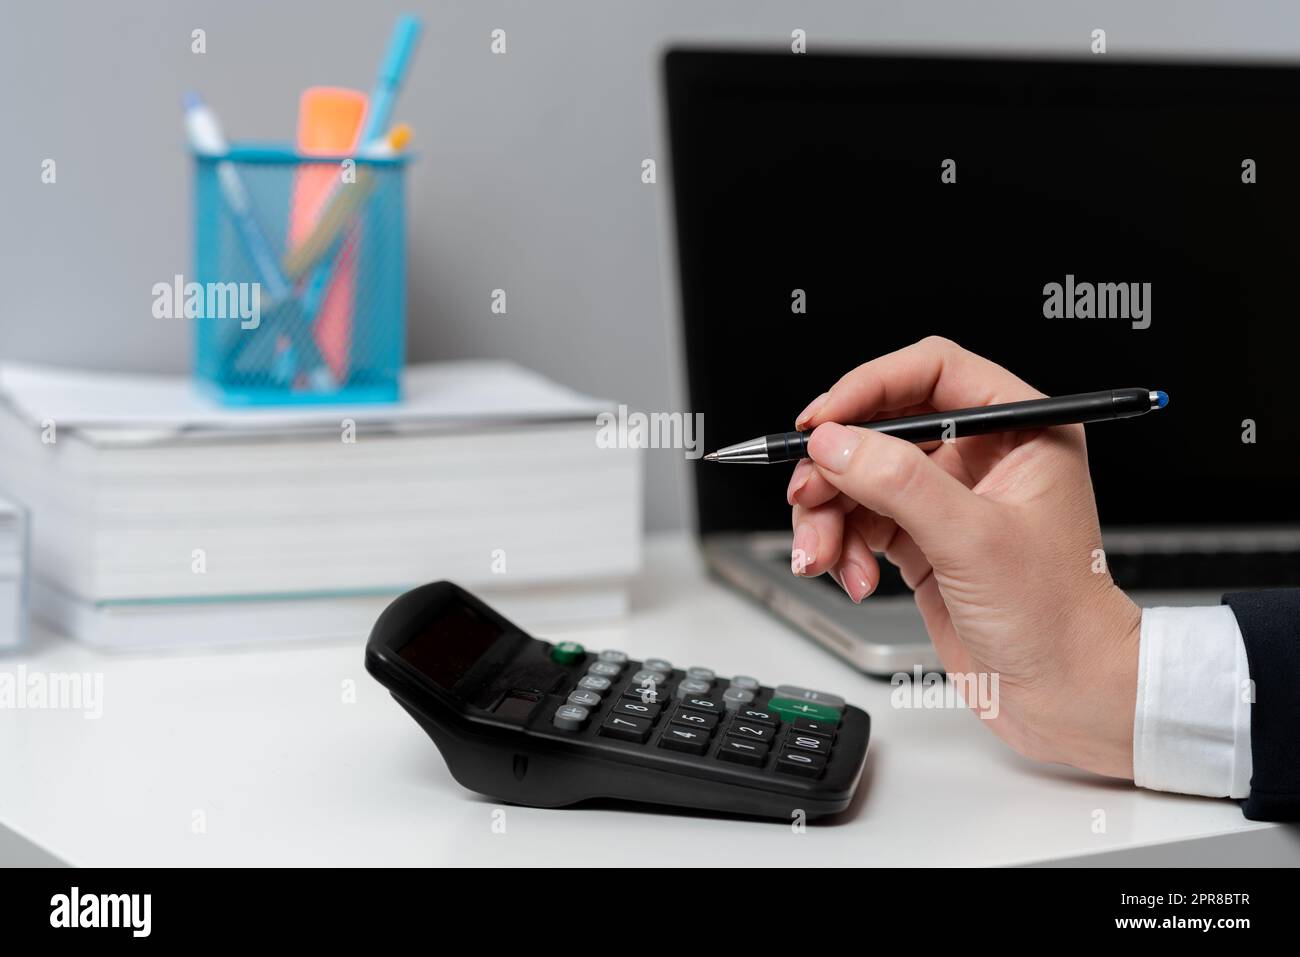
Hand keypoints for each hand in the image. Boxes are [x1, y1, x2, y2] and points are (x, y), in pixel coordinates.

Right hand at [788, 337, 1140, 778]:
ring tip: (825, 556)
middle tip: (807, 497)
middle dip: (835, 467)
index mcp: (1020, 428)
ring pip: (859, 476)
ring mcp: (948, 498)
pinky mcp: (922, 538)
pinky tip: (855, 577)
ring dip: (829, 516)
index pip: (931, 371)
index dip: (868, 388)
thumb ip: (899, 483)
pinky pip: (858, 521)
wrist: (1066, 696)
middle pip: (880, 426)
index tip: (822, 422)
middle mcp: (982, 455)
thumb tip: (836, 443)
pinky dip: (843, 547)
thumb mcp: (974, 540)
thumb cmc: (1058, 619)